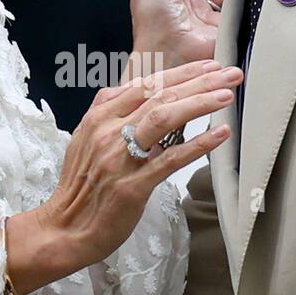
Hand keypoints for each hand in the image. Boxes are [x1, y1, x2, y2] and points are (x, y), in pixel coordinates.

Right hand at [4, 60, 242, 293]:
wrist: (65, 228)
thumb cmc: (82, 187)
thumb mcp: (87, 140)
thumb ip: (112, 115)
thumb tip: (145, 96)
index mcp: (99, 117)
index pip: (145, 84)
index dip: (180, 72)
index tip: (208, 65)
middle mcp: (108, 131)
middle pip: (159, 95)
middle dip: (199, 80)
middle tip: (230, 73)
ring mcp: (120, 157)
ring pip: (164, 118)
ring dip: (200, 102)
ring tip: (227, 94)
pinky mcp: (133, 185)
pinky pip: (170, 159)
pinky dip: (198, 144)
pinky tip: (220, 134)